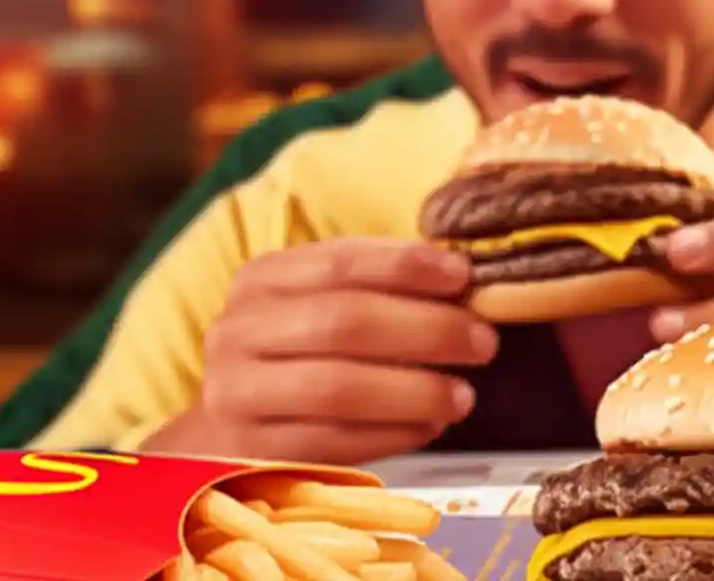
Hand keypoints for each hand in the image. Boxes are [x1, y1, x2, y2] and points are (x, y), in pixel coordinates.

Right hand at [141, 238, 497, 464]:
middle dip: (427, 330)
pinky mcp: (251, 452)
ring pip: (339, 388)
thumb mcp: (320, 305)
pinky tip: (430, 426)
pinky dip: (393, 434)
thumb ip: (379, 288)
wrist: (230, 428)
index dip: (407, 265)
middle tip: (483, 342)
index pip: (340, 261)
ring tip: (463, 395)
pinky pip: (334, 443)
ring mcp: (237, 394)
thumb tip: (461, 281)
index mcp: (261, 279)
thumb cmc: (298, 356)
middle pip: (344, 323)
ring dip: (415, 390)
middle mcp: (238, 331)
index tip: (464, 275)